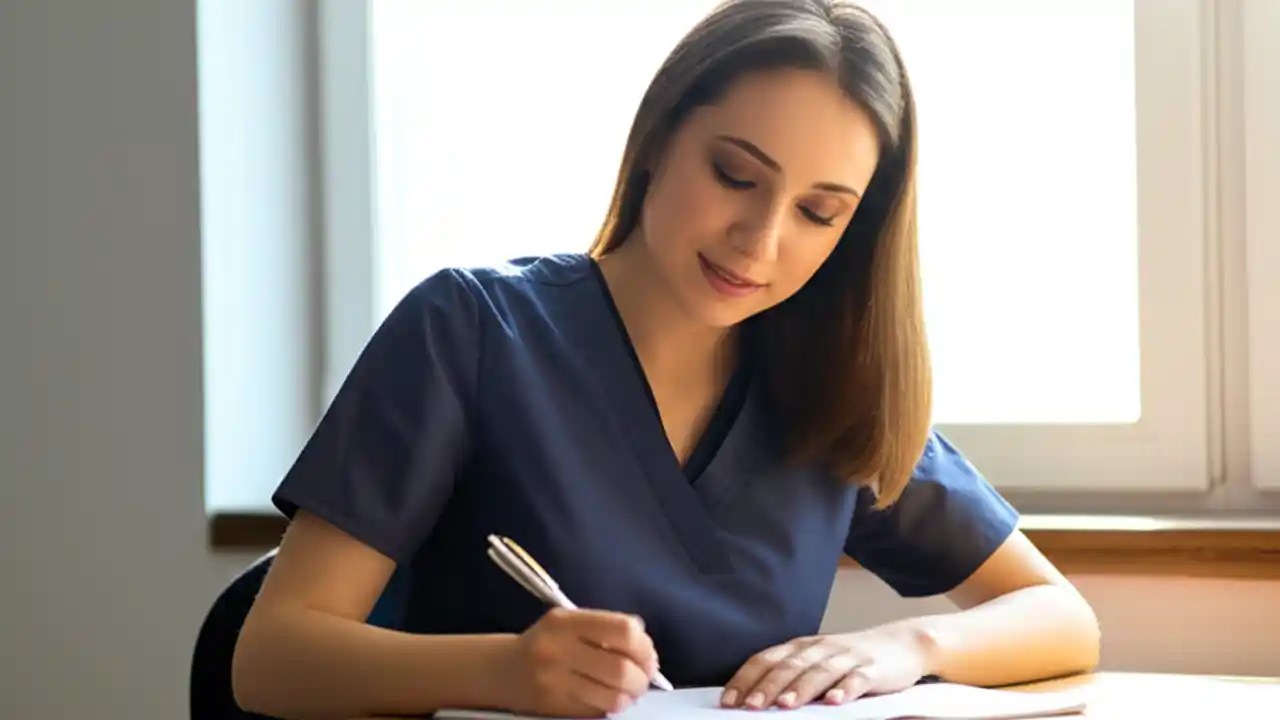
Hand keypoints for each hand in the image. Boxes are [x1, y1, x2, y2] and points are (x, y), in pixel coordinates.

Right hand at [499, 607, 659, 717]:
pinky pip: (598, 710)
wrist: (500, 670)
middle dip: (643, 677)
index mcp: (565, 621)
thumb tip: (643, 643)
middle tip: (645, 678)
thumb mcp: (568, 623)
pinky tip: (610, 698)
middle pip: (622, 668)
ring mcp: (554, 681)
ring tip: (631, 690)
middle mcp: (557, 649)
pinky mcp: (554, 706)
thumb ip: (604, 627)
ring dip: (631, 695)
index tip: (647, 654)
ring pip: (613, 696)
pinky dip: (613, 706)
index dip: (644, 646)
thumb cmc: (545, 642)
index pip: (623, 630)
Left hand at [721, 623, 932, 710]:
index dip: (746, 679)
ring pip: (819, 672)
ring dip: (801, 689)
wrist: (903, 643)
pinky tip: (834, 702)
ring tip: (785, 706)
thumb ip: (791, 675)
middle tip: (750, 706)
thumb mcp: (818, 660)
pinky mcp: (872, 669)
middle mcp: (821, 649)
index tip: (729, 700)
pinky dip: (844, 690)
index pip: (767, 659)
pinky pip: (857, 680)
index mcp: (802, 647)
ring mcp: (847, 658)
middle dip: (767, 687)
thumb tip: (754, 697)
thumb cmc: (852, 657)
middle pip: (789, 666)